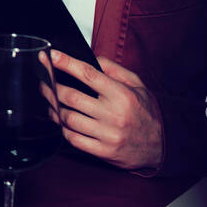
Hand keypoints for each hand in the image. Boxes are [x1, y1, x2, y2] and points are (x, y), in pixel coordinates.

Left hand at [44, 49, 163, 170]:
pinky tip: (59, 120)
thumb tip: (90, 57)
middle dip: (52, 86)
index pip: (88, 74)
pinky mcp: (103, 151)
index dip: (66, 63)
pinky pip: (72, 139)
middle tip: (43, 80)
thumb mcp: (137, 85)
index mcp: (122, 95)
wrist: (163, 145)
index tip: (50, 55)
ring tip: (48, 100)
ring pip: (68, 118)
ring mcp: (107, 134)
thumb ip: (114, 69)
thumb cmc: (146, 112)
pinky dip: (61, 128)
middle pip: (71, 97)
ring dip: (53, 108)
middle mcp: (114, 114)